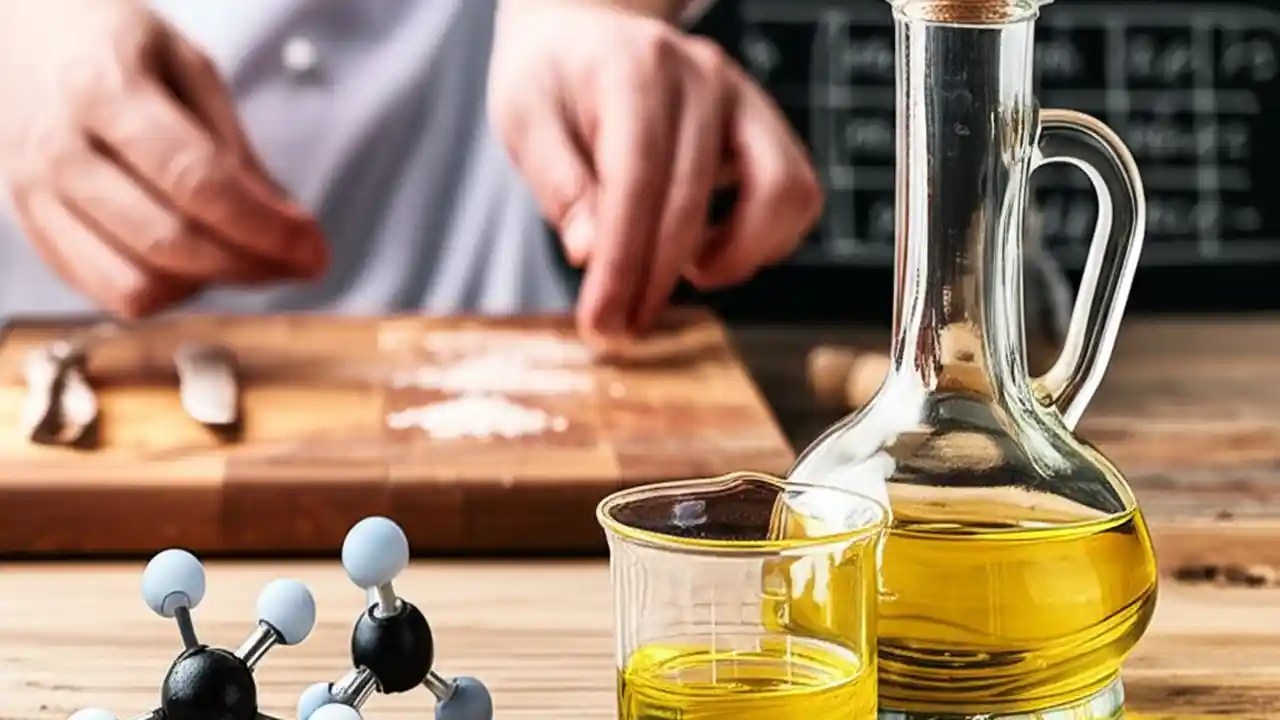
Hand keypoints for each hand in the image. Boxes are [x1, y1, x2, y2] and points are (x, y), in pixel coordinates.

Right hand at [0, 0, 327, 317]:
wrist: (21, 36)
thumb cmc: (118, 47)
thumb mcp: (191, 70)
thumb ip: (237, 151)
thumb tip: (290, 230)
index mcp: (104, 90)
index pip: (196, 181)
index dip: (264, 227)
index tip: (313, 250)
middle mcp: (60, 149)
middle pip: (169, 243)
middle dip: (250, 264)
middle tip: (298, 261)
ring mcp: (35, 196)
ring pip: (136, 286)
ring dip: (207, 284)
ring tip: (239, 253)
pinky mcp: (33, 230)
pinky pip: (107, 293)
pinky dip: (164, 291)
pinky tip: (194, 262)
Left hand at [489, 0, 822, 342]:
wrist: (590, 32)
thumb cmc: (554, 81)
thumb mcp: (525, 120)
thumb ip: (558, 184)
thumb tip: (589, 253)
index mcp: (636, 71)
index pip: (637, 181)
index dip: (624, 263)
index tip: (602, 322)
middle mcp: (704, 78)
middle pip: (693, 202)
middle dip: (655, 282)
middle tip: (619, 329)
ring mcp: (746, 99)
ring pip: (780, 195)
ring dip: (736, 257)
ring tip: (680, 272)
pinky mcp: (769, 125)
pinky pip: (797, 194)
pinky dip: (763, 239)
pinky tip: (709, 248)